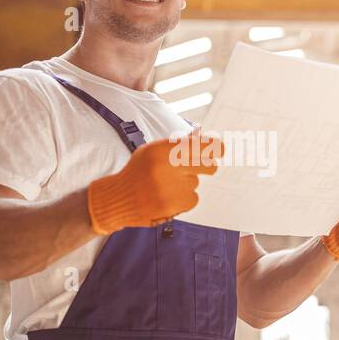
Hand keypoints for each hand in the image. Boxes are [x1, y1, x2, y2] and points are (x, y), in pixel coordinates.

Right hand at [87, 131, 223, 234]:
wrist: (118, 198)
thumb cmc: (138, 172)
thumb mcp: (153, 151)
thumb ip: (177, 144)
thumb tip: (202, 135)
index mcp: (164, 149)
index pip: (201, 145)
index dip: (215, 147)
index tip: (220, 150)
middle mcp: (169, 166)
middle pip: (208, 165)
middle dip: (208, 166)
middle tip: (200, 168)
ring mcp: (172, 187)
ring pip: (196, 183)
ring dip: (186, 184)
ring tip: (165, 186)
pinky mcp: (173, 205)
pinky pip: (192, 199)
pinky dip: (183, 199)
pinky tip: (167, 197)